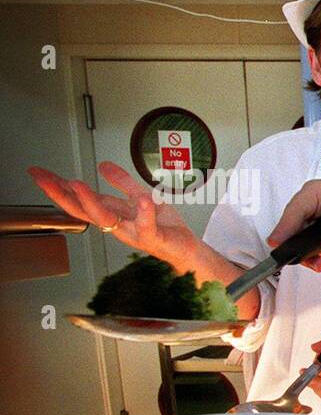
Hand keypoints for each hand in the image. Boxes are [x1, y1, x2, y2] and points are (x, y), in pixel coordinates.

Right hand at [29, 162, 196, 263]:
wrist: (188, 249)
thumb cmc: (164, 227)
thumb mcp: (142, 197)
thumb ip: (123, 182)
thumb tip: (102, 165)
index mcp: (113, 214)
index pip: (79, 199)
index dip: (58, 187)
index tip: (38, 173)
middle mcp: (117, 225)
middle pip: (83, 210)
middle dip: (60, 194)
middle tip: (42, 179)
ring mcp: (133, 232)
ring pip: (107, 220)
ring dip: (90, 202)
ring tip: (76, 184)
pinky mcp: (154, 238)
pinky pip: (146, 227)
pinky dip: (145, 213)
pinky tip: (143, 200)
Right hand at [267, 180, 320, 271]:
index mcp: (317, 193)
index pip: (295, 210)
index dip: (285, 228)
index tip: (277, 243)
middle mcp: (311, 209)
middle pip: (296, 234)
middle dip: (316, 248)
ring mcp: (313, 227)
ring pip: (308, 250)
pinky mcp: (319, 241)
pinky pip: (319, 257)